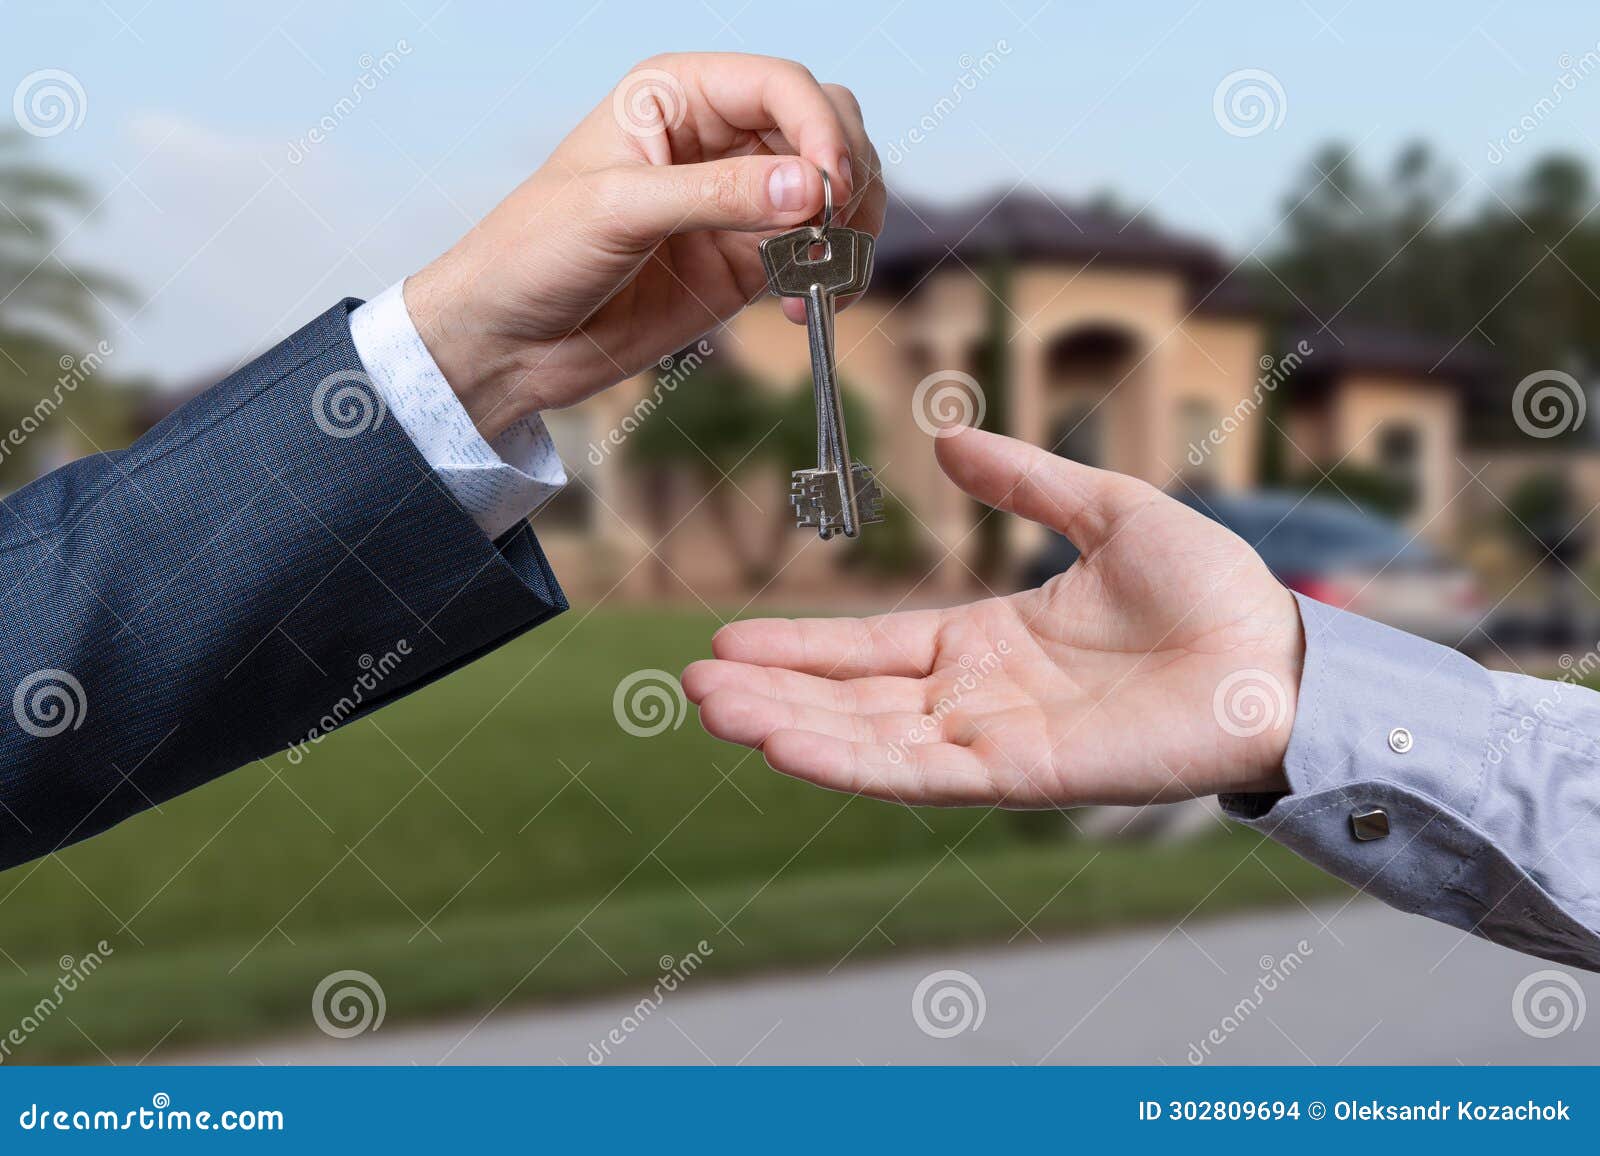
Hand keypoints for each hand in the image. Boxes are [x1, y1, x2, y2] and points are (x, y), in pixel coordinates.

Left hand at [405, 52, 883, 439]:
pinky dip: (831, 277)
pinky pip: (816, 255)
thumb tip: (811, 189)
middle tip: (833, 234)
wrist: (507, 341)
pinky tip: (806, 305)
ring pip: (834, 190)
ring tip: (823, 277)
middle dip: (846, 174)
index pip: (782, 85)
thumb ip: (715, 196)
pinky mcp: (745, 262)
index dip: (820, 128)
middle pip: (825, 127)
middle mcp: (716, 139)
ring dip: (849, 230)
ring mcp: (736, 202)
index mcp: (676, 96)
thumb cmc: (532, 254)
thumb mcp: (617, 212)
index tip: (830, 187)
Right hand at [682, 428, 1304, 807]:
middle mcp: (977, 698)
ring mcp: (993, 741)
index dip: (801, 646)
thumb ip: (1027, 481)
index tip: (729, 637)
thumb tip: (949, 444)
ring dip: (788, 725)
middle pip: (851, 700)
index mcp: (988, 641)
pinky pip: (916, 772)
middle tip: (693, 686)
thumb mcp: (1107, 511)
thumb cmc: (1211, 590)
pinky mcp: (1020, 775)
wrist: (1281, 656)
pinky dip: (847, 761)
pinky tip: (783, 744)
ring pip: (868, 739)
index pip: (871, 649)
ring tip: (712, 709)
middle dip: (772, 693)